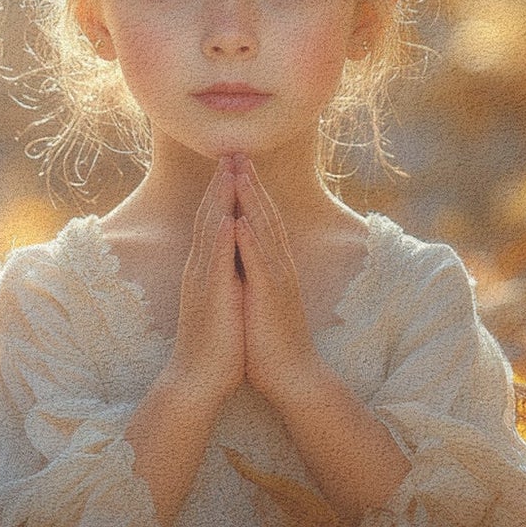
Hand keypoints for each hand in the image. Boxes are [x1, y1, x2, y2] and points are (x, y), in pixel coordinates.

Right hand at [167, 156, 245, 401]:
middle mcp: (199, 269)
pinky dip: (222, 240)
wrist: (196, 380)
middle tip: (231, 150)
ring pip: (210, 233)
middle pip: (209, 216)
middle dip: (221, 183)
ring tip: (228, 170)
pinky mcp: (210, 299)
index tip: (233, 164)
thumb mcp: (222, 300)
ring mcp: (202, 282)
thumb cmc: (214, 345)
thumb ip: (225, 275)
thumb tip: (236, 257)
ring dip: (220, 200)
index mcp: (205, 268)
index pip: (213, 221)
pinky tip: (229, 218)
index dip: (222, 191)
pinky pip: (216, 265)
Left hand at [233, 155, 323, 408]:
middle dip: (250, 182)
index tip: (234, 163)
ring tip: (238, 172)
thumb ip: (254, 273)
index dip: (249, 190)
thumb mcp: (259, 297)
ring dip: (251, 201)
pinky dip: (249, 241)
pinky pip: (260, 265)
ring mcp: (277, 280)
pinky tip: (239, 220)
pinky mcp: (271, 299)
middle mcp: (278, 266)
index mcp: (272, 265)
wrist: (291, 376)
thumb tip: (243, 254)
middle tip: (237, 150)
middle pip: (265, 215)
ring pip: (265, 232)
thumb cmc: (271, 339)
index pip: (260, 219)